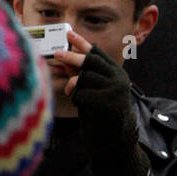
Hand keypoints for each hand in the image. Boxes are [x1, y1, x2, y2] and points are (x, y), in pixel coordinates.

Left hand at [61, 37, 148, 175]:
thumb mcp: (91, 89)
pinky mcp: (109, 103)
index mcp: (117, 74)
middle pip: (90, 61)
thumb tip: (66, 55)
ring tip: (71, 92)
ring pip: (85, 77)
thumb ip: (81, 73)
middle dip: (72, 57)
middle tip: (57, 54)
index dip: (82, 43)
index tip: (69, 33)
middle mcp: (119, 79)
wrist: (114, 142)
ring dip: (74, 84)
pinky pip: (83, 92)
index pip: (98, 53)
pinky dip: (76, 97)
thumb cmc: (100, 114)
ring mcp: (116, 91)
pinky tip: (79, 103)